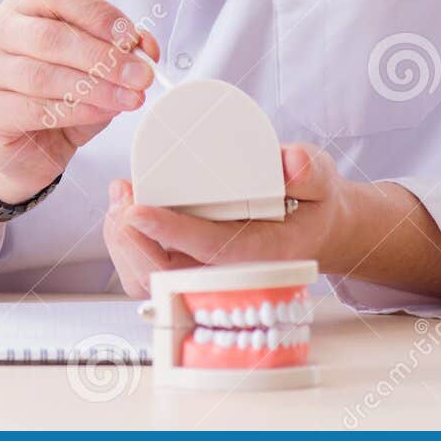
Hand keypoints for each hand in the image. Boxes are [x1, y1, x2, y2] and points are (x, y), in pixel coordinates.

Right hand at [0, 0, 158, 203]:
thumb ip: (115, 51)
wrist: (26, 150)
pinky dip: (75, 110)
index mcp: (20, 4)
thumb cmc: (59, 99)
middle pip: (50, 36)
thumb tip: (145, 48)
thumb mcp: (93, 67)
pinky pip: (34, 108)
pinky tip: (102, 112)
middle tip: (142, 76)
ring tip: (129, 98)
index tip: (133, 39)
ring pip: (42, 75)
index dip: (98, 13)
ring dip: (95, 87)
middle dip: (103, 57)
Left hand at [103, 144, 351, 296]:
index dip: (170, 231)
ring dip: (125, 243)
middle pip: (169, 274)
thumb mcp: (320, 179)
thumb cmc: (312, 204)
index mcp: (262, 254)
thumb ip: (309, 169)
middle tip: (122, 196)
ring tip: (119, 198)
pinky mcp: (191, 266)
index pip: (210, 248)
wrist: (315, 228)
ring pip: (152, 277)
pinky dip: (129, 246)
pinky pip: (150, 271)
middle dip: (134, 239)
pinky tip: (122, 213)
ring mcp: (207, 273)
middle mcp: (230, 272)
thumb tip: (292, 162)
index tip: (137, 210)